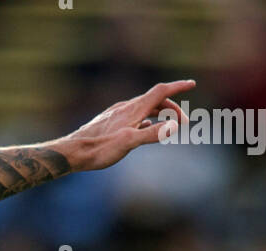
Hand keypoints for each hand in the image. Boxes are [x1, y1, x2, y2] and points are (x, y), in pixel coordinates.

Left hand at [55, 80, 194, 171]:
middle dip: (172, 108)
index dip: (178, 87)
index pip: (161, 92)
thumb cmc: (99, 149)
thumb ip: (152, 134)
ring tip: (169, 126)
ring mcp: (118, 113)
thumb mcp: (128, 143)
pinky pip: (134, 116)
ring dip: (160, 114)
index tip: (193, 84)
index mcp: (134, 109)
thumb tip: (174, 127)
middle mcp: (126, 107)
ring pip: (145, 108)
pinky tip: (145, 129)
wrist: (73, 152)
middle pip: (155, 100)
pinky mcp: (111, 122)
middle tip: (183, 122)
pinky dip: (147, 119)